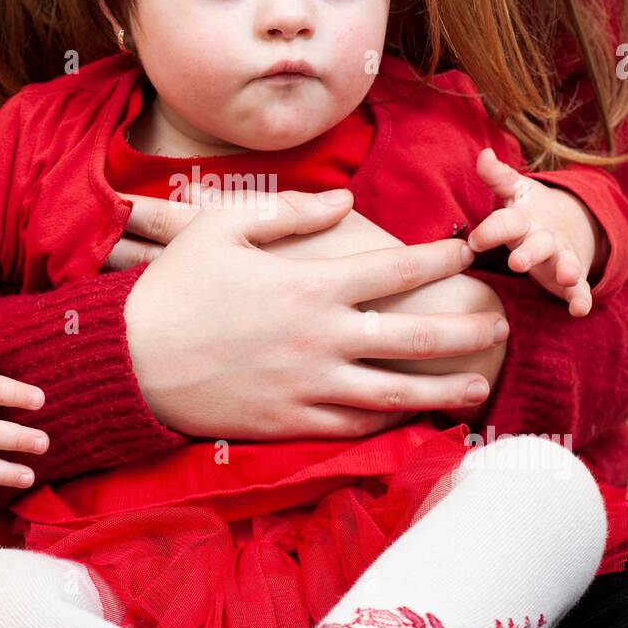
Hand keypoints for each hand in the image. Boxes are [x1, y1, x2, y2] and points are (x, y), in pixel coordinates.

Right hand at [120, 187, 506, 439]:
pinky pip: (354, 426)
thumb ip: (290, 210)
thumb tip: (346, 201)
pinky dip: (390, 422)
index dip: (441, 259)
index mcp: (311, 285)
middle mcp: (322, 339)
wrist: (128, 361)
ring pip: (397, 393)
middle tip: (498, 325)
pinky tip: (413, 418)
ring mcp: (309, 386)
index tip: (469, 252)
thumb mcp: (224, 227)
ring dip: (444, 389)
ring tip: (479, 386)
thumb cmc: (174, 288)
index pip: (398, 269)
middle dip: (465, 330)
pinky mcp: (291, 423)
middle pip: (416, 337)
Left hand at [467, 148, 606, 316]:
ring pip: (565, 263)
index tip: (474, 242)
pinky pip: (579, 289)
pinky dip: (582, 299)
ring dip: (567, 270)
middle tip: (516, 263)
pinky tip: (580, 310)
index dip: (491, 230)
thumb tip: (483, 154)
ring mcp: (560, 256)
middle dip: (529, 252)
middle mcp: (542, 236)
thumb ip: (497, 176)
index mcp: (522, 218)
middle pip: (537, 243)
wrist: (569, 220)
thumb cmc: (527, 210)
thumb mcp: (514, 191)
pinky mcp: (572, 277)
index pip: (506, 221)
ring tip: (567, 277)